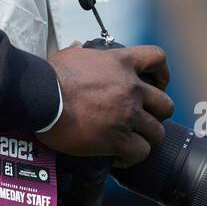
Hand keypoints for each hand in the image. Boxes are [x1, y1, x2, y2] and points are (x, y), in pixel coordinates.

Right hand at [43, 42, 172, 162]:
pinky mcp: (117, 139)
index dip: (162, 73)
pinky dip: (131, 157)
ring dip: (145, 137)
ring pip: (157, 132)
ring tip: (130, 141)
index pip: (157, 58)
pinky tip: (118, 157)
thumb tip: (78, 48)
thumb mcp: (70, 55)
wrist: (41, 96)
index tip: (157, 84)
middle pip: (165, 104)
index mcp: (121, 63)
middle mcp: (130, 88)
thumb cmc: (50, 76)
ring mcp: (127, 115)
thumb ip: (82, 53)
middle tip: (143, 119)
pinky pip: (140, 152)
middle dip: (157, 114)